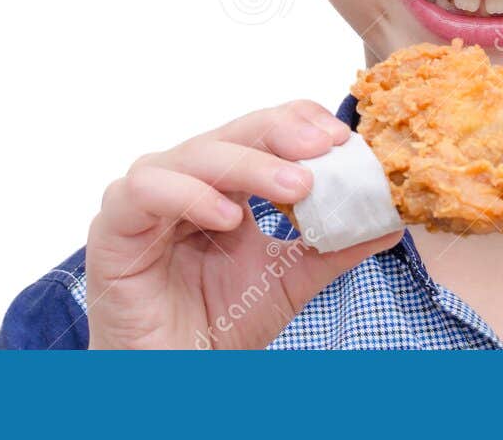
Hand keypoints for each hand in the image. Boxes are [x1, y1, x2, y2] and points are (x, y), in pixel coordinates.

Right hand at [84, 99, 403, 348]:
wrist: (174, 378)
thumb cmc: (217, 324)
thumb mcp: (290, 280)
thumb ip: (333, 248)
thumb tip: (389, 221)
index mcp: (224, 181)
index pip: (262, 129)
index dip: (300, 123)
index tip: (342, 140)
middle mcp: (184, 179)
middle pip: (232, 131)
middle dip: (282, 134)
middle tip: (325, 147)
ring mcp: (146, 198)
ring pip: (194, 154)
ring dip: (248, 165)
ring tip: (296, 188)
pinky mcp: (114, 226)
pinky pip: (145, 191)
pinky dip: (188, 194)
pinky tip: (227, 216)